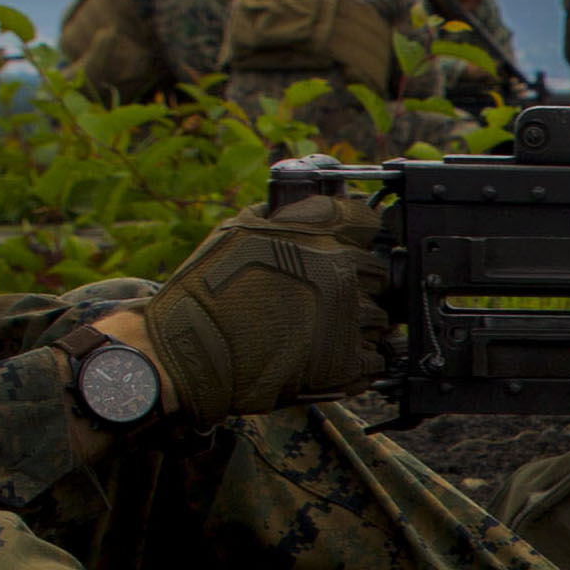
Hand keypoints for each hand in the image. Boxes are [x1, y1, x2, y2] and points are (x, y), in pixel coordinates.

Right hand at [138, 192, 390, 416]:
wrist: (191, 355)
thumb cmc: (206, 294)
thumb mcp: (238, 231)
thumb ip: (283, 216)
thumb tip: (306, 206)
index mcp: (319, 232)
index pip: (368, 221)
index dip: (357, 235)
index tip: (349, 247)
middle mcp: (342, 269)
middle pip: (378, 271)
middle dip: (357, 283)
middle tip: (323, 300)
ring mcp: (350, 317)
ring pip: (379, 317)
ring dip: (356, 324)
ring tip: (316, 333)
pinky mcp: (349, 362)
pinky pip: (376, 358)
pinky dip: (356, 361)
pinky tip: (323, 358)